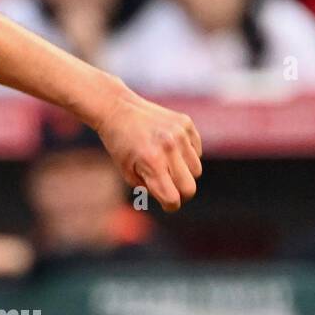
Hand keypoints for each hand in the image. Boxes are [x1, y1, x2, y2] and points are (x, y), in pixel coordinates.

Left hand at [90, 84, 202, 211]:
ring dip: (184, 172)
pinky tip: (170, 147)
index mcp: (152, 162)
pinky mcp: (186, 123)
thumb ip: (149, 189)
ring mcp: (180, 133)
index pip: (173, 198)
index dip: (170, 205)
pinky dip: (187, 155)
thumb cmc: (120, 145)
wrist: (118, 110)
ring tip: (165, 162)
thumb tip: (171, 198)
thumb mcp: (127, 172)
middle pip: (189, 188)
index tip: (166, 202)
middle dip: (180, 193)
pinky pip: (197, 151)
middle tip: (168, 186)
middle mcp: (169, 147)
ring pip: (196, 170)